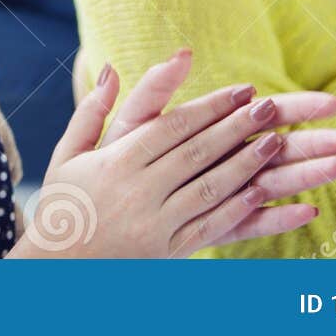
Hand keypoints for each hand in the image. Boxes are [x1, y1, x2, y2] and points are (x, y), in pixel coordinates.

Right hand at [10, 50, 335, 258]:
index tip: (243, 90)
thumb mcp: (69, 153)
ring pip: (210, 189)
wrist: (57, 267)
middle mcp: (139, 191)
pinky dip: (240, 209)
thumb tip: (110, 68)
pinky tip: (264, 192)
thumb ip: (91, 110)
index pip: (173, 128)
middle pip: (198, 153)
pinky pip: (211, 226)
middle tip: (271, 107)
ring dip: (248, 165)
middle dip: (238, 128)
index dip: (211, 107)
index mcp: (117, 162)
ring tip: (279, 143)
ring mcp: (156, 224)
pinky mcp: (168, 250)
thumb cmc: (64, 203)